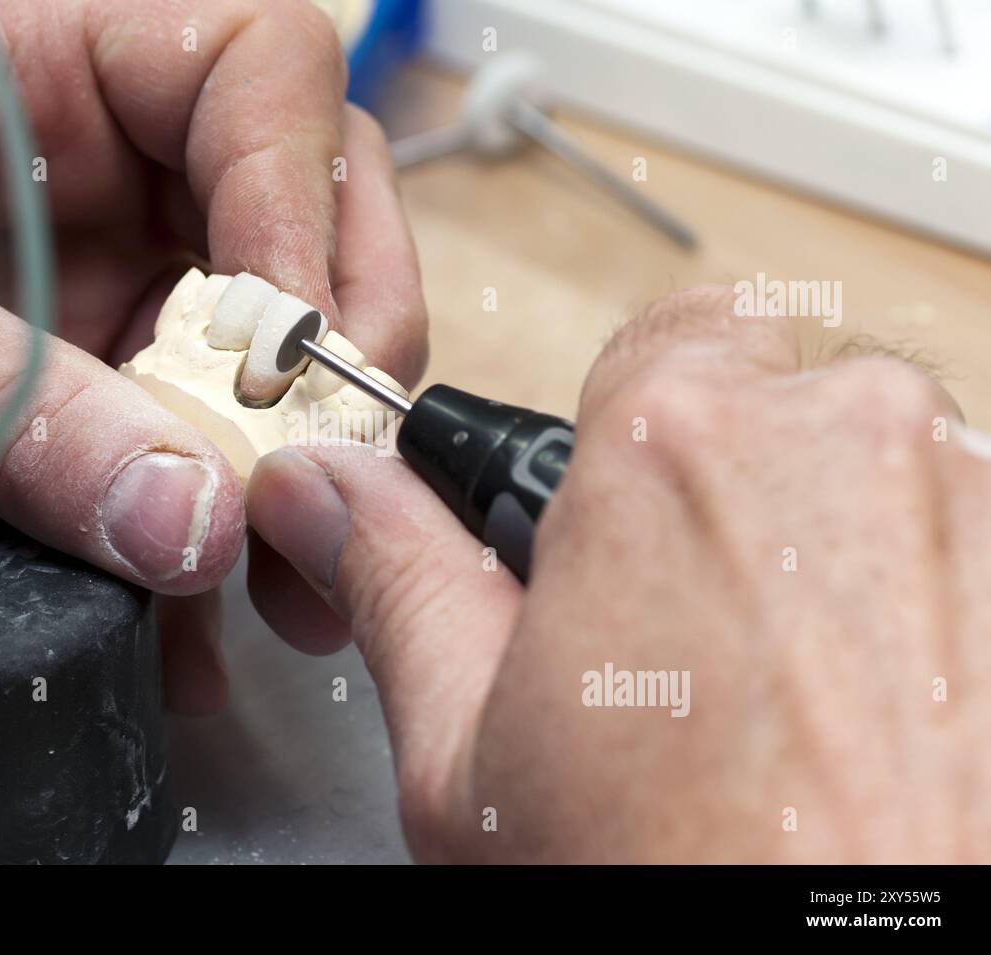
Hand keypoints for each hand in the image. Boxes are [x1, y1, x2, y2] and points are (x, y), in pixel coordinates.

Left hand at [0, 0, 426, 711]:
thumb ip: (8, 410)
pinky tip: (200, 631)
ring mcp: (110, 274)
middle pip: (307, 206)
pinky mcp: (98, 382)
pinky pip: (202, 442)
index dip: (300, 193)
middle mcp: (104, 157)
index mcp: (42, 54)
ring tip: (288, 584)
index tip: (285, 342)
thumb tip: (196, 520)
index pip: (253, 64)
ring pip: (275, 339)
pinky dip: (215, 533)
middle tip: (320, 468)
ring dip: (299, 459)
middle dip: (336, 342)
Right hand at [247, 286, 989, 861]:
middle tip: (687, 648)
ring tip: (790, 710)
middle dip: (729, 505)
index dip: (631, 440)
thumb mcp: (471, 753)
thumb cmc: (679, 892)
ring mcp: (976, 505)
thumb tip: (327, 488)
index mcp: (674, 450)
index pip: (661, 337)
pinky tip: (880, 724)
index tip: (621, 521)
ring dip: (833, 559)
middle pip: (775, 410)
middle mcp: (847, 443)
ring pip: (875, 480)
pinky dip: (925, 613)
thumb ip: (398, 576)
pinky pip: (966, 545)